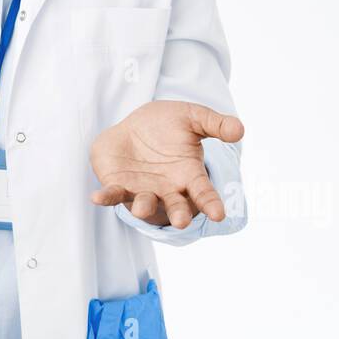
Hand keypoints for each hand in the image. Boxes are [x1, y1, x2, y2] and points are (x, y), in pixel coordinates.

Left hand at [89, 99, 244, 229]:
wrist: (135, 124)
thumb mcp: (192, 117)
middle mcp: (167, 189)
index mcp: (188, 175)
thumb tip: (240, 128)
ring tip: (143, 209)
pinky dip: (106, 197)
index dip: (211, 203)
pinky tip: (97, 198)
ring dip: (143, 208)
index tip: (219, 214)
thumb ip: (215, 124)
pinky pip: (112, 195)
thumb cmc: (168, 125)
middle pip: (175, 206)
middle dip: (178, 214)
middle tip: (181, 221)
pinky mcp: (118, 186)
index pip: (203, 192)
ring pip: (144, 204)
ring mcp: (142, 190)